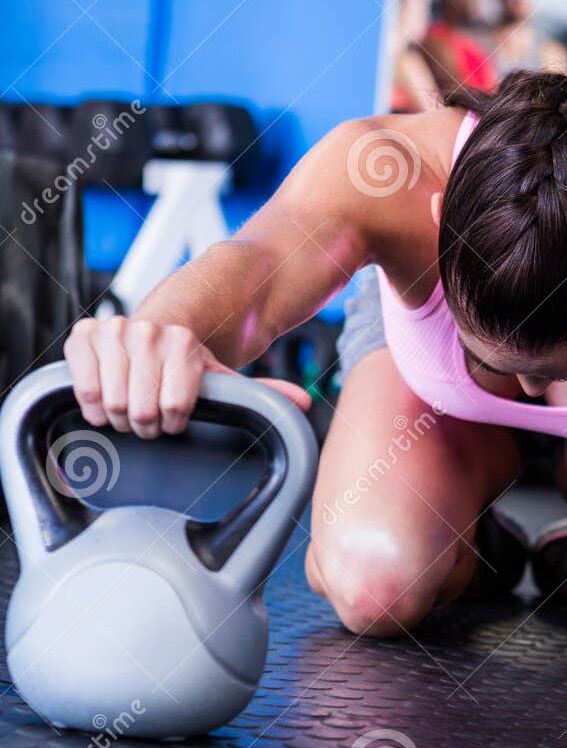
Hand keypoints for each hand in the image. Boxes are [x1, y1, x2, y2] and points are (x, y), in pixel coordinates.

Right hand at [63, 317, 310, 438]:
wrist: (160, 323)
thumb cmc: (190, 361)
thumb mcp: (225, 375)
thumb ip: (264, 392)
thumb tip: (304, 404)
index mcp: (182, 343)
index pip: (173, 410)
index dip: (175, 421)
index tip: (177, 415)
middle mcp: (145, 332)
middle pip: (139, 412)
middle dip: (147, 424)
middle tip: (153, 414)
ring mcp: (111, 332)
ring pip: (111, 405)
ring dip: (121, 416)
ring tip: (133, 403)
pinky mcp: (83, 336)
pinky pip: (82, 389)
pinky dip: (93, 402)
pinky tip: (108, 395)